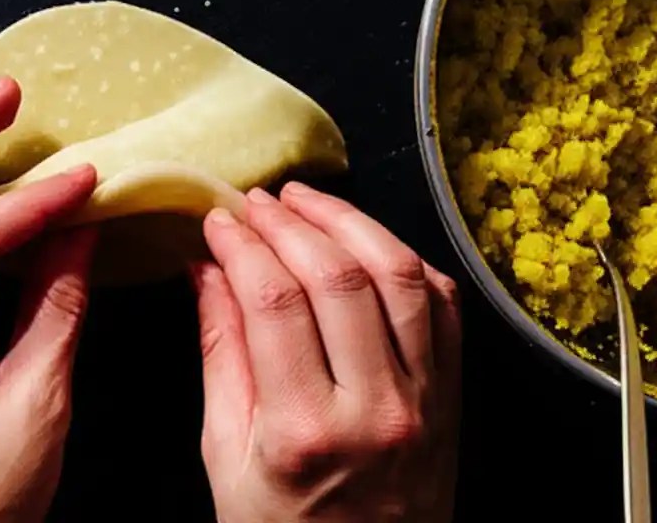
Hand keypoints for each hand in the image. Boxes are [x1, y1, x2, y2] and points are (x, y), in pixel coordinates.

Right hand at [192, 183, 461, 521]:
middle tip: (258, 202)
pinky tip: (365, 241)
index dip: (243, 246)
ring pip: (398, 276)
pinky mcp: (451, 394)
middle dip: (291, 223)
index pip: (273, 301)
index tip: (219, 221)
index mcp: (304, 431)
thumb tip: (205, 269)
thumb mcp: (225, 456)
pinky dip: (402, 259)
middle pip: (337, 278)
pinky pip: (440, 303)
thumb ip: (219, 353)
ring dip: (351, 223)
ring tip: (307, 201)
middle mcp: (375, 409)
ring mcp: (424, 399)